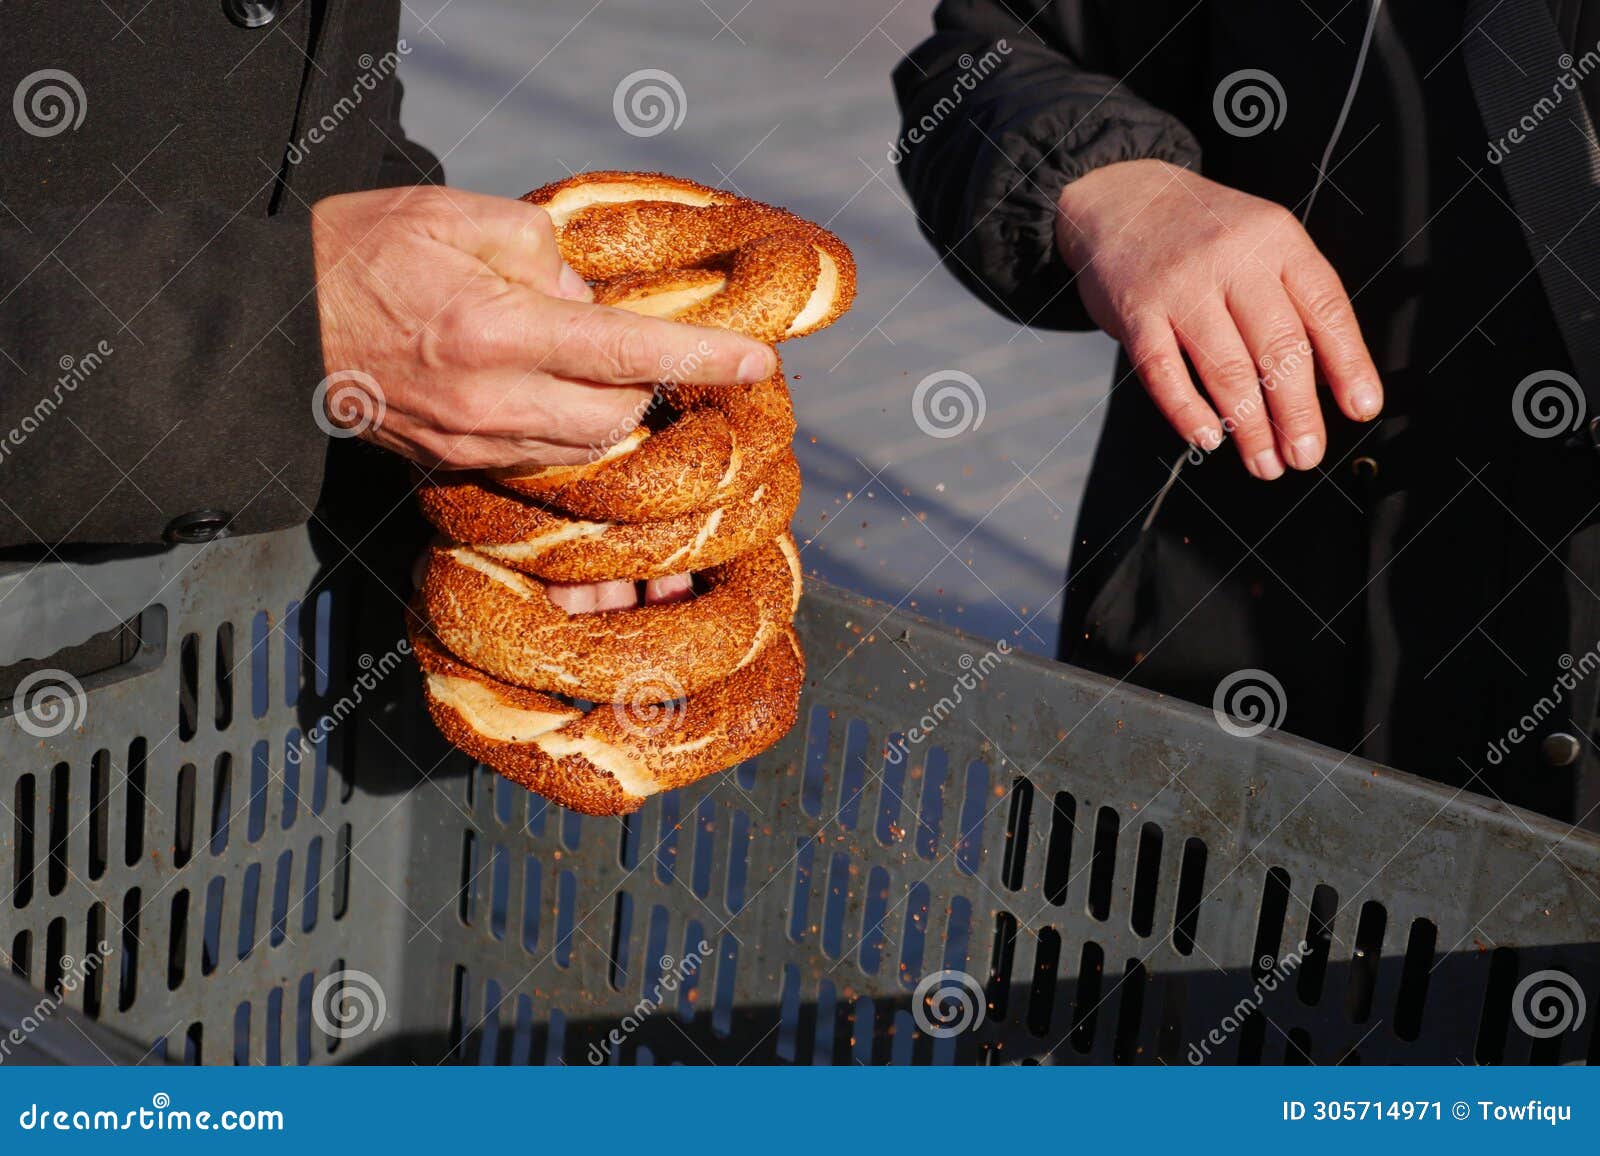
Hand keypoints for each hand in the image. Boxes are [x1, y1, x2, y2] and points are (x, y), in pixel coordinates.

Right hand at [309, 185, 776, 468]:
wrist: (277, 322)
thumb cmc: (363, 252)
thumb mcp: (456, 214)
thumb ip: (541, 251)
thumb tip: (589, 299)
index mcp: (496, 329)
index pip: (627, 350)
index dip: (702, 356)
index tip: (759, 360)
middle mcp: (490, 400)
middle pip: (618, 418)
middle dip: (647, 387)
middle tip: (642, 349)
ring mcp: (471, 442)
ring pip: (583, 449)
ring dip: (608, 413)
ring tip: (587, 368)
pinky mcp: (453, 463)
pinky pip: (539, 459)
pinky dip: (564, 430)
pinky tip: (545, 392)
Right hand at [1054, 160, 1381, 477]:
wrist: (1122, 198)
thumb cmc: (1201, 233)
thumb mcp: (1262, 242)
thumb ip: (1294, 300)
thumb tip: (1329, 382)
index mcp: (1278, 240)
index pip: (1325, 309)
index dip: (1349, 364)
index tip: (1361, 408)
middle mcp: (1233, 258)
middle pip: (1278, 346)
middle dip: (1298, 412)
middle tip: (1306, 454)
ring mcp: (1182, 285)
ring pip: (1225, 368)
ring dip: (1250, 427)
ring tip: (1265, 462)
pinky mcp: (1136, 312)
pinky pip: (1164, 373)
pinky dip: (1187, 412)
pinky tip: (1207, 438)